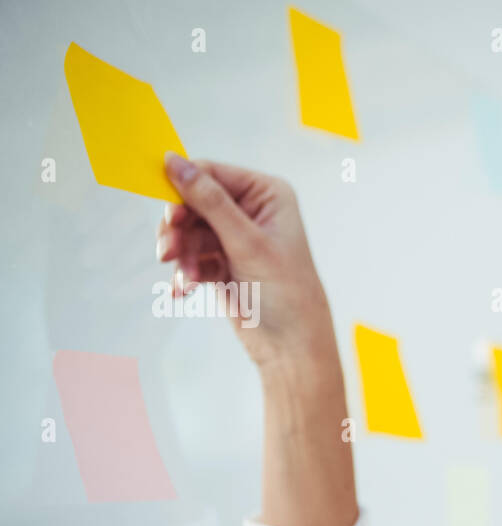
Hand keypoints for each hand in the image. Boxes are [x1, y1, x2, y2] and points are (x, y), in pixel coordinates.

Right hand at [156, 153, 336, 369]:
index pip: (212, 174)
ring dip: (183, 255)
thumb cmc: (286, 291)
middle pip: (194, 203)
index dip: (183, 188)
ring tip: (189, 278)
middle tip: (167, 250)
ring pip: (189, 233)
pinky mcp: (222, 263)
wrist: (292, 346)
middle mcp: (251, 211)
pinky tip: (184, 291)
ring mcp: (235, 237)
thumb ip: (209, 201)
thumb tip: (173, 161)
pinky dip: (187, 272)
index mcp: (267, 194)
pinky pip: (192, 258)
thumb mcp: (246, 242)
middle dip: (179, 229)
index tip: (167, 213)